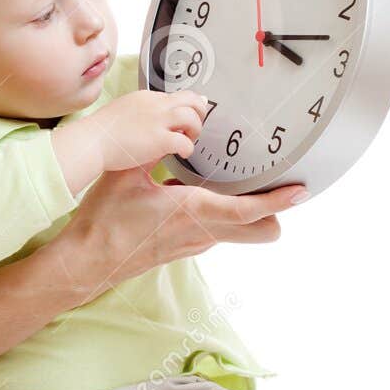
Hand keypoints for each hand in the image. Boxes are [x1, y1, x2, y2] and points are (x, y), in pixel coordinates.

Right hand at [54, 167, 306, 301]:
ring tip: (247, 179)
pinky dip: (225, 212)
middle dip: (275, 211)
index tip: (300, 190)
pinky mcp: (187, 246)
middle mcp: (202, 232)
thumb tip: (171, 127)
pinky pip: (220, 229)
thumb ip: (152, 149)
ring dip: (250, 210)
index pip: (248, 210)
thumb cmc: (104, 222)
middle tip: (279, 184)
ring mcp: (197, 242)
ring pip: (242, 231)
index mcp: (192, 212)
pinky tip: (207, 191)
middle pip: (261, 231)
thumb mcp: (125, 175)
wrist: (88, 262)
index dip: (278, 201)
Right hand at [91, 88, 208, 171]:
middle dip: (199, 114)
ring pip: (193, 117)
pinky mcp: (159, 140)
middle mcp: (156, 105)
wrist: (90, 141)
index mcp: (146, 97)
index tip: (182, 122)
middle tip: (192, 130)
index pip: (175, 97)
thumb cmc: (100, 133)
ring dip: (195, 131)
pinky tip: (181, 155)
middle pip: (192, 99)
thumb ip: (140, 111)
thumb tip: (153, 119)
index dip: (184, 109)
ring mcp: (158, 121)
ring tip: (187, 141)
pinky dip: (188, 149)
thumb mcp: (122, 110)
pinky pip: (186, 142)